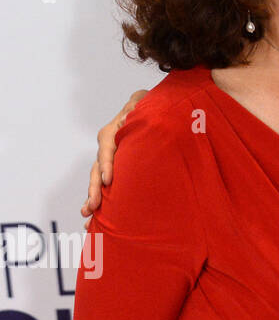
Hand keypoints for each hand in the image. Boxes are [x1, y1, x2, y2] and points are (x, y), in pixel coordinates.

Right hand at [80, 91, 147, 218]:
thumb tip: (126, 117)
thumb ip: (136, 105)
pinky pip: (103, 184)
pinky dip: (98, 199)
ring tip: (87, 213)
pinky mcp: (112, 168)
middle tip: (94, 206)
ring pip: (96, 179)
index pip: (107, 150)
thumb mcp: (143, 102)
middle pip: (97, 169)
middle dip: (95, 188)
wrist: (149, 112)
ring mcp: (108, 159)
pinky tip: (93, 217)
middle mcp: (106, 147)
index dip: (107, 164)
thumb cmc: (147, 107)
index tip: (107, 180)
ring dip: (92, 196)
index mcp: (112, 133)